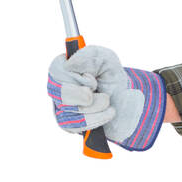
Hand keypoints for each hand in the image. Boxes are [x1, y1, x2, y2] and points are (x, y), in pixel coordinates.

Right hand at [47, 45, 167, 150]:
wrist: (124, 100)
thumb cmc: (110, 76)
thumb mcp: (106, 59)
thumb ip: (90, 55)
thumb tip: (69, 64)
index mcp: (64, 68)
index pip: (56, 71)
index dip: (74, 76)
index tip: (92, 78)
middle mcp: (58, 88)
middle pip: (61, 93)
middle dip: (85, 95)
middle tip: (103, 95)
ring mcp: (61, 107)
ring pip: (70, 111)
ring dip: (95, 107)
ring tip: (108, 102)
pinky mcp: (68, 124)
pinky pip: (74, 125)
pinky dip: (95, 119)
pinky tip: (107, 113)